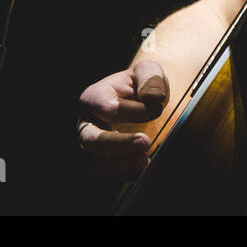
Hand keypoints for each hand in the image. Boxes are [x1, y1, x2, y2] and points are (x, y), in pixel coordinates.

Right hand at [76, 60, 169, 174]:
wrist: (149, 100)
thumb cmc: (144, 84)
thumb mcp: (150, 71)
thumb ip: (150, 79)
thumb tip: (153, 98)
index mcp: (94, 96)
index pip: (107, 108)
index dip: (133, 111)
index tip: (157, 107)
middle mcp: (88, 123)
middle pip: (90, 140)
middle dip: (117, 145)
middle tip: (145, 143)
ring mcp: (93, 144)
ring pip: (93, 162)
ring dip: (119, 164)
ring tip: (143, 160)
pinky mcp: (104, 160)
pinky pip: (107, 174)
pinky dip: (124, 173)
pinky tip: (142, 165)